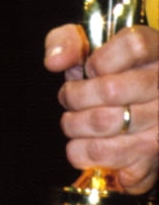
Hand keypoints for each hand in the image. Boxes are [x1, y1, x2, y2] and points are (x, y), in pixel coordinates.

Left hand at [44, 24, 157, 193]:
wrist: (132, 102)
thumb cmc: (107, 70)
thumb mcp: (87, 42)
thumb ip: (68, 41)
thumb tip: (55, 62)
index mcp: (155, 51)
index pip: (134, 47)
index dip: (100, 60)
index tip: (88, 69)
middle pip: (110, 90)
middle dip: (75, 97)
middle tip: (70, 99)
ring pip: (106, 126)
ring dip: (75, 126)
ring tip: (74, 122)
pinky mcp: (153, 158)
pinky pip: (114, 163)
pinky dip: (89, 157)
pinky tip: (89, 146)